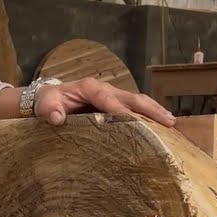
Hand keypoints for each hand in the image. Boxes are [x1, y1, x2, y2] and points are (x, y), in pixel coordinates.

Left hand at [36, 78, 175, 126]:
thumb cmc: (48, 102)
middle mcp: (105, 90)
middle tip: (168, 121)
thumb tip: (57, 117)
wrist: (49, 99)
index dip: (121, 109)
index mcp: (89, 87)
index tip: (133, 120)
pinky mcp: (115, 106)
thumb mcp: (45, 105)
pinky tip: (160, 128)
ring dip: (154, 112)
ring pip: (137, 103)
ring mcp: (112, 97)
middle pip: (131, 98)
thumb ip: (49, 110)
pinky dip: (148, 117)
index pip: (108, 98)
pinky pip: (134, 110)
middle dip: (149, 109)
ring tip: (171, 123)